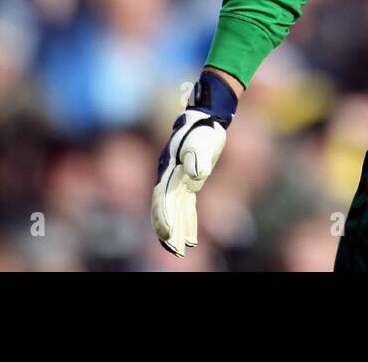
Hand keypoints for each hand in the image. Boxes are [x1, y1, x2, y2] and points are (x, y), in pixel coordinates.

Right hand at [151, 72, 238, 257]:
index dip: (162, 216)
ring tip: (180, 251)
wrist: (206, 116)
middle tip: (174, 251)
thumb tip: (197, 175)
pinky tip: (191, 238)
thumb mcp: (202, 140)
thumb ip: (197, 156)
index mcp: (168, 169)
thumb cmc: (204, 128)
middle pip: (164, 210)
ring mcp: (178, 181)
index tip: (168, 233)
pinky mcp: (188, 182)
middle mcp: (169, 178)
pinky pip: (185, 207)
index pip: (161, 198)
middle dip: (168, 231)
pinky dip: (187, 222)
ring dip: (177, 231)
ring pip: (174, 211)